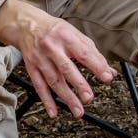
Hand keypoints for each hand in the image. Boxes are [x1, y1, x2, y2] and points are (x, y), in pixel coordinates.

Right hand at [0, 0, 116, 117]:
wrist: (26, 24)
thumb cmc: (56, 31)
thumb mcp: (76, 35)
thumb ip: (93, 53)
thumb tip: (111, 72)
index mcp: (66, 37)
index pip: (83, 53)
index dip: (96, 66)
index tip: (107, 78)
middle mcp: (51, 47)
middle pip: (66, 68)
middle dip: (79, 84)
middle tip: (89, 98)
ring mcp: (40, 58)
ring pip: (53, 81)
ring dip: (67, 98)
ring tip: (79, 111)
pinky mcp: (31, 67)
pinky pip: (39, 86)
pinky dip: (46, 100)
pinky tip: (54, 112)